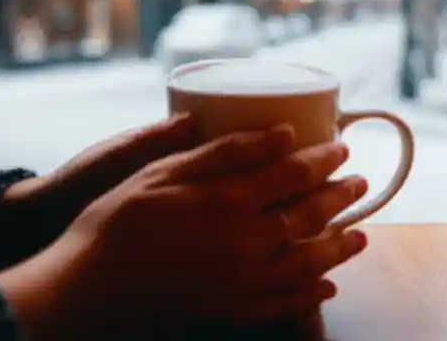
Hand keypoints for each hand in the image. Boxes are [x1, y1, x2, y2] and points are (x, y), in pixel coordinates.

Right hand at [0, 126, 369, 338]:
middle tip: (360, 184)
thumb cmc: (114, 222)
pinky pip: (287, 304)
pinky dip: (312, 294)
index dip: (323, 158)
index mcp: (230, 201)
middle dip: (340, 197)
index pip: (295, 174)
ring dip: (340, 247)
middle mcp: (247, 242)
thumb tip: (282, 133)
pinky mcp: (231, 312)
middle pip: (309, 215)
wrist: (86, 290)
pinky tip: (326, 286)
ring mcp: (243, 283)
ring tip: (360, 235)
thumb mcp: (161, 172)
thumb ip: (223, 152)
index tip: (341, 146)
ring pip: (309, 262)